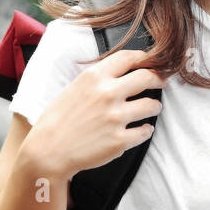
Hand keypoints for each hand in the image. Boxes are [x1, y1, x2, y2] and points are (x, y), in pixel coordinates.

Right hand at [23, 49, 167, 182]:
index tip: (152, 61)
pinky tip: (142, 129)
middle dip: (159, 79)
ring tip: (153, 108)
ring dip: (155, 106)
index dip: (146, 58)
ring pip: (152, 105)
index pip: (129, 57)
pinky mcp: (120, 140)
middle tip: (162, 82)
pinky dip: (146, 130)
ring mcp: (116, 118)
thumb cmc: (57, 120)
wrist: (47, 152)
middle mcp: (108, 94)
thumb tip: (122, 71)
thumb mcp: (74, 88)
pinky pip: (145, 131)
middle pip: (147, 77)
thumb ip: (98, 78)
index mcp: (94, 77)